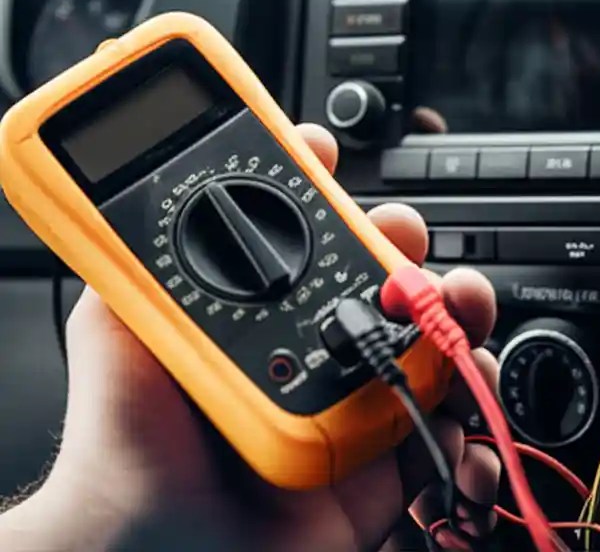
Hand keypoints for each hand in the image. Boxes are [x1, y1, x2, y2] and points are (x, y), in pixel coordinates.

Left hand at [0, 124, 499, 551]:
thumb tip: (144, 200)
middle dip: (406, 243)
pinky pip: (449, 421)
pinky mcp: (389, 459)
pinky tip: (450, 397)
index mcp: (255, 315)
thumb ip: (136, 274)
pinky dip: (468, 404)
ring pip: (431, 337)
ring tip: (456, 306)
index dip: (320, 187)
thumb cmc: (128, 461)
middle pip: (379, 274)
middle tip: (401, 239)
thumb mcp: (116, 345)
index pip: (297, 233)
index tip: (324, 152)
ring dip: (458, 309)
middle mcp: (311, 350)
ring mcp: (355, 402)